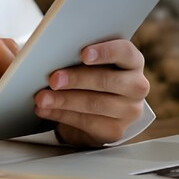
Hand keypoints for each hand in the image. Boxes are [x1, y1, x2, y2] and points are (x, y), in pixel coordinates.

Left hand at [34, 39, 149, 146]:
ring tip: (41, 97)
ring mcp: (129, 111)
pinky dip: (62, 115)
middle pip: (108, 80)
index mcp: (132, 61)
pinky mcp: (115, 131)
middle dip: (77, 79)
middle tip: (52, 79)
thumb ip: (81, 54)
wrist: (99, 109)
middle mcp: (137, 86)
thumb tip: (55, 47)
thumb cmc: (91, 77)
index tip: (83, 53)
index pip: (125, 52)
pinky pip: (87, 122)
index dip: (105, 52)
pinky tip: (46, 110)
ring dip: (64, 100)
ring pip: (95, 103)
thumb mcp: (92, 63)